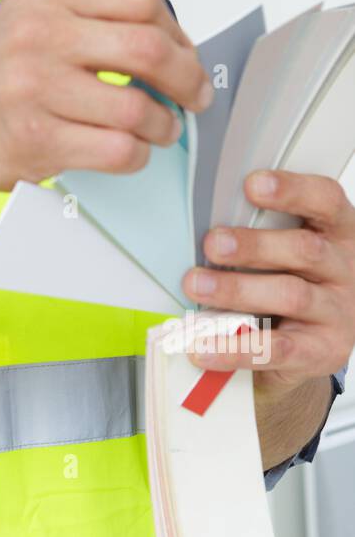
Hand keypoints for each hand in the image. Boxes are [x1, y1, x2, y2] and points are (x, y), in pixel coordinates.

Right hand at [0, 0, 213, 199]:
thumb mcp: (27, 19)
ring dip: (165, 125)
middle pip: (149, 48)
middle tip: (194, 96)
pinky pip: (118, 149)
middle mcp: (38, 34)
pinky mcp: (35, 139)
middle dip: (188, 78)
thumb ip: (89, 17)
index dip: (177, 31)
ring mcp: (34, 87)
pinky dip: (138, 155)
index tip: (184, 54)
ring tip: (160, 129)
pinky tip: (130, 151)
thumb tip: (170, 37)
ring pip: (139, 107)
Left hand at [182, 169, 354, 395]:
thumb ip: (263, 232)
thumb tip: (206, 222)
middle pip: (305, 250)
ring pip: (291, 296)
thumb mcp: (288, 251)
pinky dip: (235, 347)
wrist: (312, 346)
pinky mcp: (322, 352)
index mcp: (338, 232)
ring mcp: (338, 313)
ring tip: (197, 286)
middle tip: (213, 243)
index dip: (292, 190)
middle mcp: (345, 269)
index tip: (252, 185)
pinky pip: (277, 349)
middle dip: (254, 245)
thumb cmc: (293, 282)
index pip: (325, 201)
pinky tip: (203, 344)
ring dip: (238, 290)